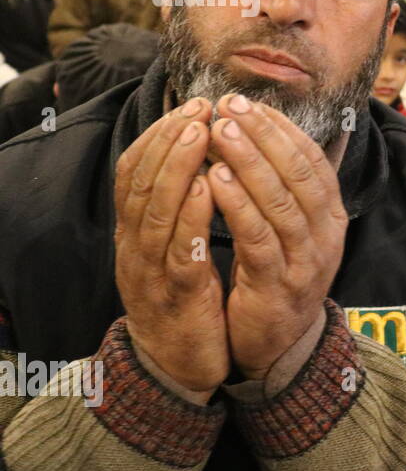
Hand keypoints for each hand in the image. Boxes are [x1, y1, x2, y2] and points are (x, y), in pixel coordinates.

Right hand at [114, 97, 227, 395]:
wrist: (177, 365)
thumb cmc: (183, 297)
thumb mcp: (174, 247)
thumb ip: (177, 207)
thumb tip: (195, 156)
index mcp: (136, 231)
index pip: (137, 171)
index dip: (161, 135)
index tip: (193, 104)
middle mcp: (135, 246)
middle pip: (142, 183)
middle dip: (170, 140)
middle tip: (200, 107)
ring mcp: (151, 272)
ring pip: (155, 213)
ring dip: (176, 169)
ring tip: (200, 134)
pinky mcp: (176, 297)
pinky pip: (180, 254)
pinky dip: (190, 220)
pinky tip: (205, 192)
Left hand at [207, 94, 347, 380]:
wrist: (277, 344)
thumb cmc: (277, 276)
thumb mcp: (292, 229)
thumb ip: (287, 188)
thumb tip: (273, 132)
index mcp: (330, 216)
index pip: (313, 161)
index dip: (283, 130)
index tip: (250, 102)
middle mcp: (326, 235)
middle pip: (300, 175)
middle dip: (265, 136)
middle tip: (231, 107)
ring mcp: (306, 262)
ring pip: (281, 203)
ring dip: (250, 163)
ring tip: (220, 133)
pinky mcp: (278, 286)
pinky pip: (258, 239)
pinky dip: (238, 206)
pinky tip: (214, 179)